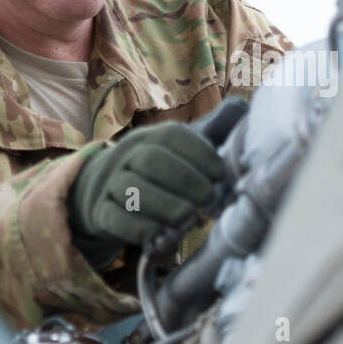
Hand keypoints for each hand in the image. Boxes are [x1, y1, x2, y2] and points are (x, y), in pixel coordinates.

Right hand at [67, 98, 246, 269]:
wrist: (108, 191)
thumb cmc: (162, 171)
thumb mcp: (185, 149)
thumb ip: (215, 129)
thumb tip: (242, 107)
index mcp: (154, 136)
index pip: (174, 137)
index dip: (201, 154)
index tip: (221, 175)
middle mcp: (129, 154)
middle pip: (151, 160)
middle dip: (185, 181)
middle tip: (209, 201)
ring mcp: (111, 183)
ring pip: (131, 189)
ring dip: (164, 206)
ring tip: (188, 219)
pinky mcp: (100, 212)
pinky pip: (114, 217)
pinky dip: (139, 228)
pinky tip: (160, 235)